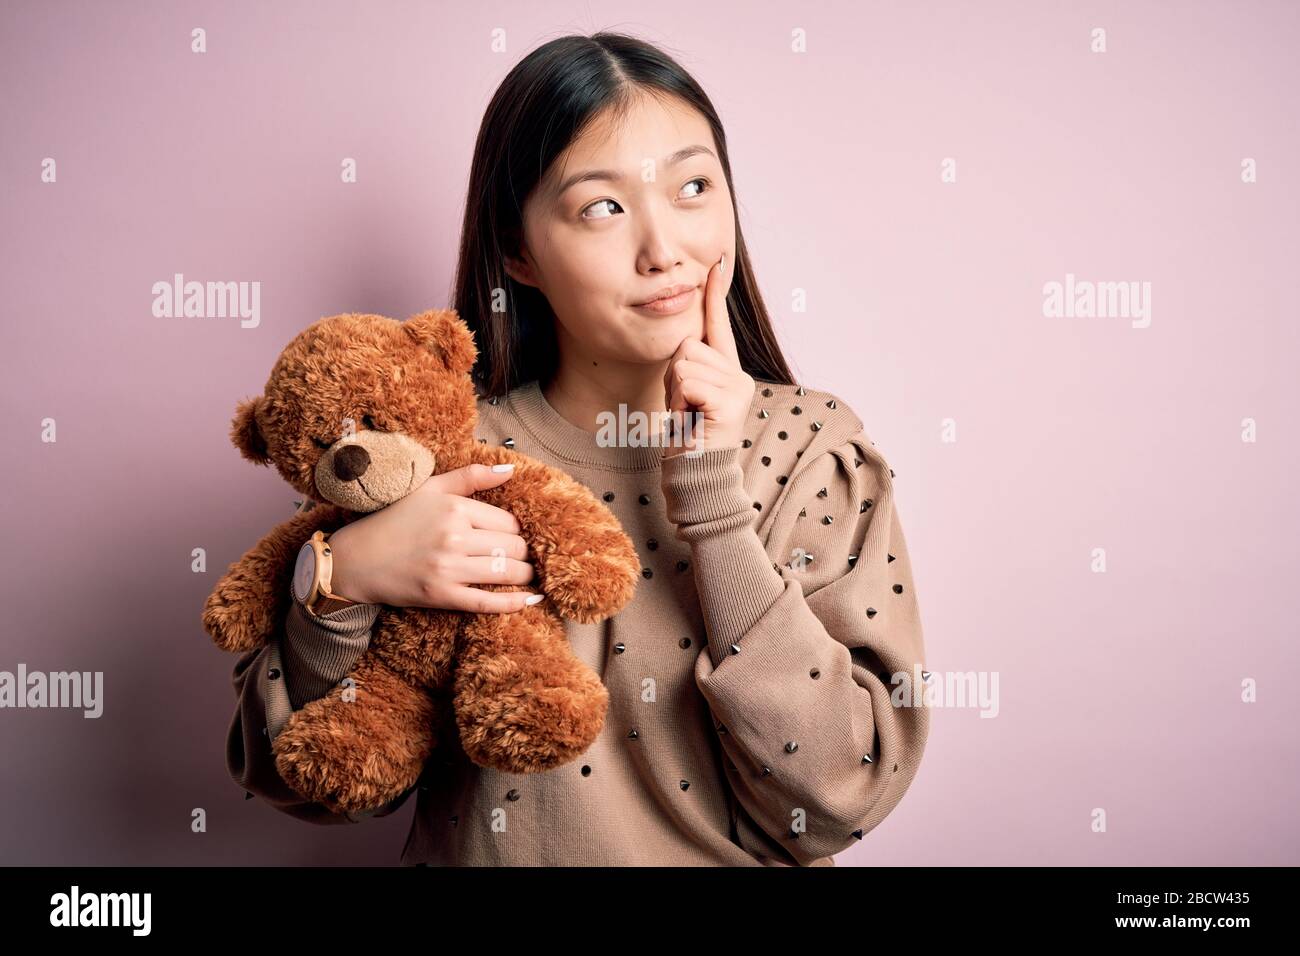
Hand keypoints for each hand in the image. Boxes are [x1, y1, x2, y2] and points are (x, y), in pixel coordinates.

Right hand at [325, 463, 541, 612]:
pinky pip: (487, 602)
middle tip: (524, 557)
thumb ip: (471, 476)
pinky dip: (513, 603)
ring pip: (507, 573)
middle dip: (524, 553)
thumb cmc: (393, 520)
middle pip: (513, 547)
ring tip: (528, 575)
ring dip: (525, 576)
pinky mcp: (441, 596)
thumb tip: (511, 469)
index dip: (516, 530)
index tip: (513, 536)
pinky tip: (529, 600)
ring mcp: (448, 568)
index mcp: (454, 508)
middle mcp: (454, 537)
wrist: (356, 559)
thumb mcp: (429, 488)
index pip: (508, 521)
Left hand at [662, 251, 753, 457]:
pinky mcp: (730, 400)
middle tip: (684, 407)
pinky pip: (688, 381)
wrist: (696, 474)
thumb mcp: (684, 393)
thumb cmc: (687, 437)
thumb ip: (688, 365)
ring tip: (687, 415)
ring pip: (684, 362)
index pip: (719, 325)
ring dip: (674, 391)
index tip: (717, 263)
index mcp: (728, 371)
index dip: (715, 294)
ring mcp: (738, 387)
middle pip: (688, 345)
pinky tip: (691, 419)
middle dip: (673, 376)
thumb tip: (684, 344)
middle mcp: (739, 375)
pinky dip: (680, 401)